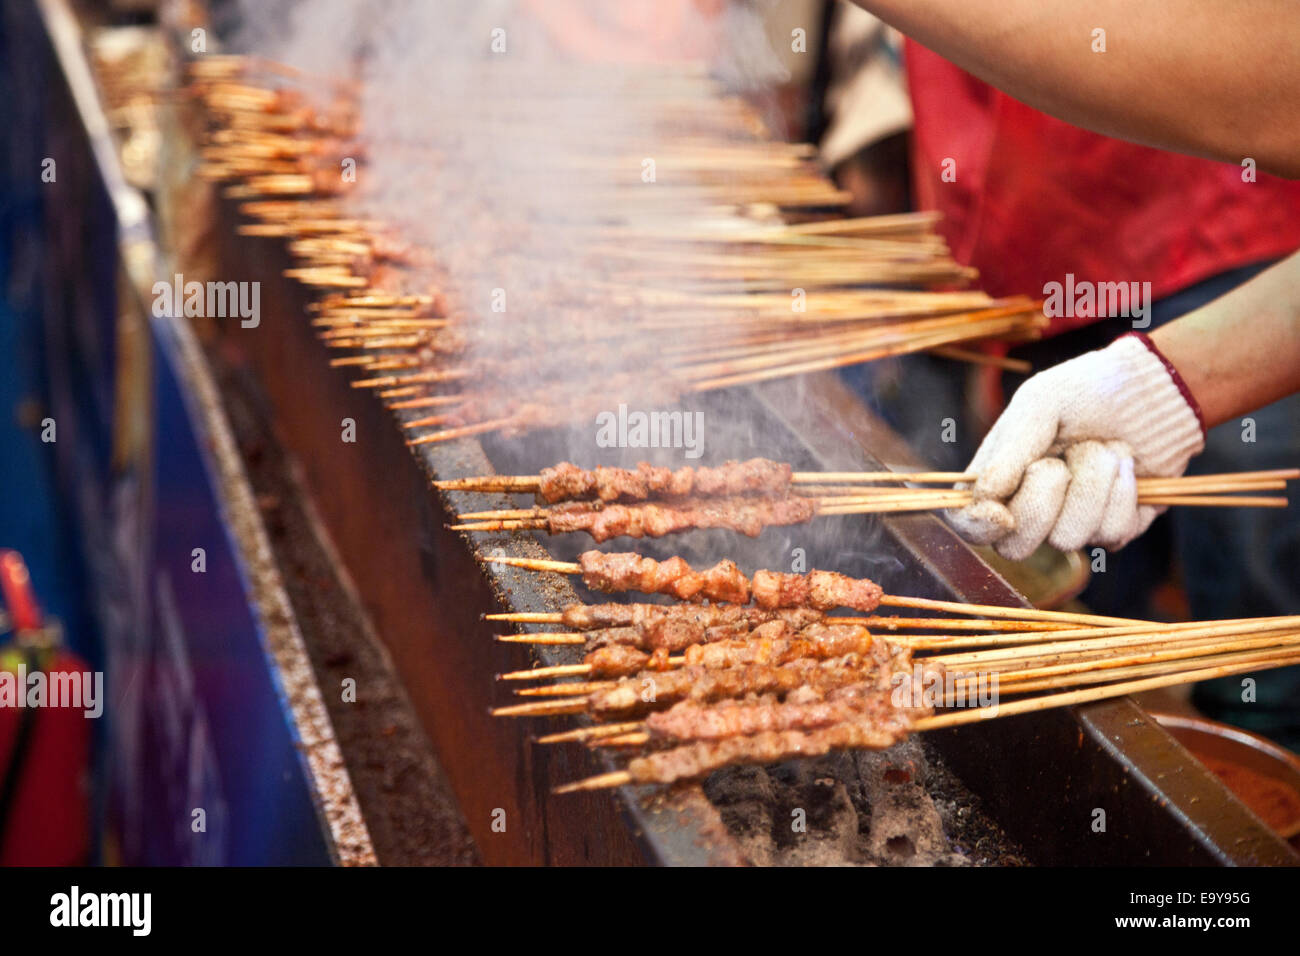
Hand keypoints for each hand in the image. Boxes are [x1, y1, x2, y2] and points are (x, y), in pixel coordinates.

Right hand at [948, 334, 1204, 559]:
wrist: (1152, 392)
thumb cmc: (1087, 392)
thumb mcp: (1040, 403)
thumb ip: (1009, 449)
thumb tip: (986, 494)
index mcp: (998, 479)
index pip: (968, 522)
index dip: (978, 526)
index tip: (1001, 513)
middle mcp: (1030, 510)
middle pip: (1015, 547)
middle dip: (1041, 502)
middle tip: (1058, 463)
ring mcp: (1073, 523)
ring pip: (1068, 538)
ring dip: (1091, 484)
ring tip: (1103, 449)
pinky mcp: (1114, 528)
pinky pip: (1112, 532)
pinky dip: (1123, 491)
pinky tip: (1127, 465)